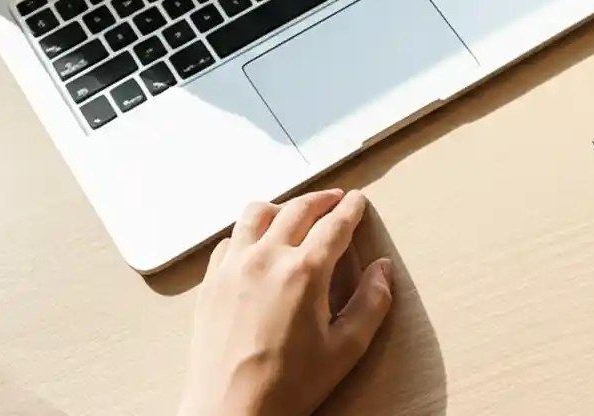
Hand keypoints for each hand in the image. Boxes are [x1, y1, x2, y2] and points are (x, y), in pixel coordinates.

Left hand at [178, 190, 393, 415]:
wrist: (230, 412)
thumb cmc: (288, 385)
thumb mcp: (346, 349)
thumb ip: (372, 303)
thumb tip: (382, 270)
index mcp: (304, 272)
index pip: (334, 224)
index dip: (351, 208)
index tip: (358, 200)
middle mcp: (266, 259)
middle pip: (298, 209)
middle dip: (321, 199)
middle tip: (335, 199)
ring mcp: (233, 267)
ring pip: (257, 213)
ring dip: (282, 207)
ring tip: (295, 213)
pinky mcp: (211, 282)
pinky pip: (230, 240)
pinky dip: (249, 232)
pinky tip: (258, 244)